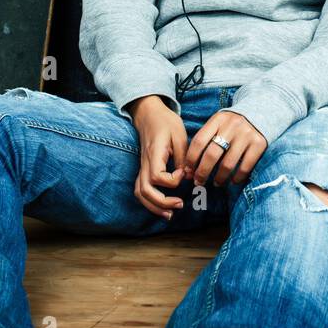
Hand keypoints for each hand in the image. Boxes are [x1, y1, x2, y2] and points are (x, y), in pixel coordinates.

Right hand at [128, 96, 187, 219]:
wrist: (149, 113)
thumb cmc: (165, 122)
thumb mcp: (179, 135)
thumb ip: (183, 157)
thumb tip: (187, 176)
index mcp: (154, 153)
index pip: (156, 176)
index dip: (171, 181)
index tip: (182, 173)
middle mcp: (144, 163)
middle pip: (144, 190)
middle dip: (162, 202)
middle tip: (180, 204)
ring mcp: (141, 167)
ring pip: (140, 193)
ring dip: (154, 207)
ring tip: (170, 214)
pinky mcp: (143, 169)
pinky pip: (141, 189)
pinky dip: (150, 202)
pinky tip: (163, 207)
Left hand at [184, 109, 266, 187]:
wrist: (261, 113)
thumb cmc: (233, 125)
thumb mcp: (219, 124)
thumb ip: (206, 140)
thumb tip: (190, 168)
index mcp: (218, 120)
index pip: (199, 142)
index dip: (191, 159)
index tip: (188, 172)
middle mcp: (231, 126)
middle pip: (212, 155)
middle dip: (202, 172)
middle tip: (199, 182)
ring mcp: (246, 135)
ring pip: (228, 164)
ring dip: (219, 178)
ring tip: (216, 183)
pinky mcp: (259, 144)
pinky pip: (245, 167)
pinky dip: (237, 178)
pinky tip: (232, 181)